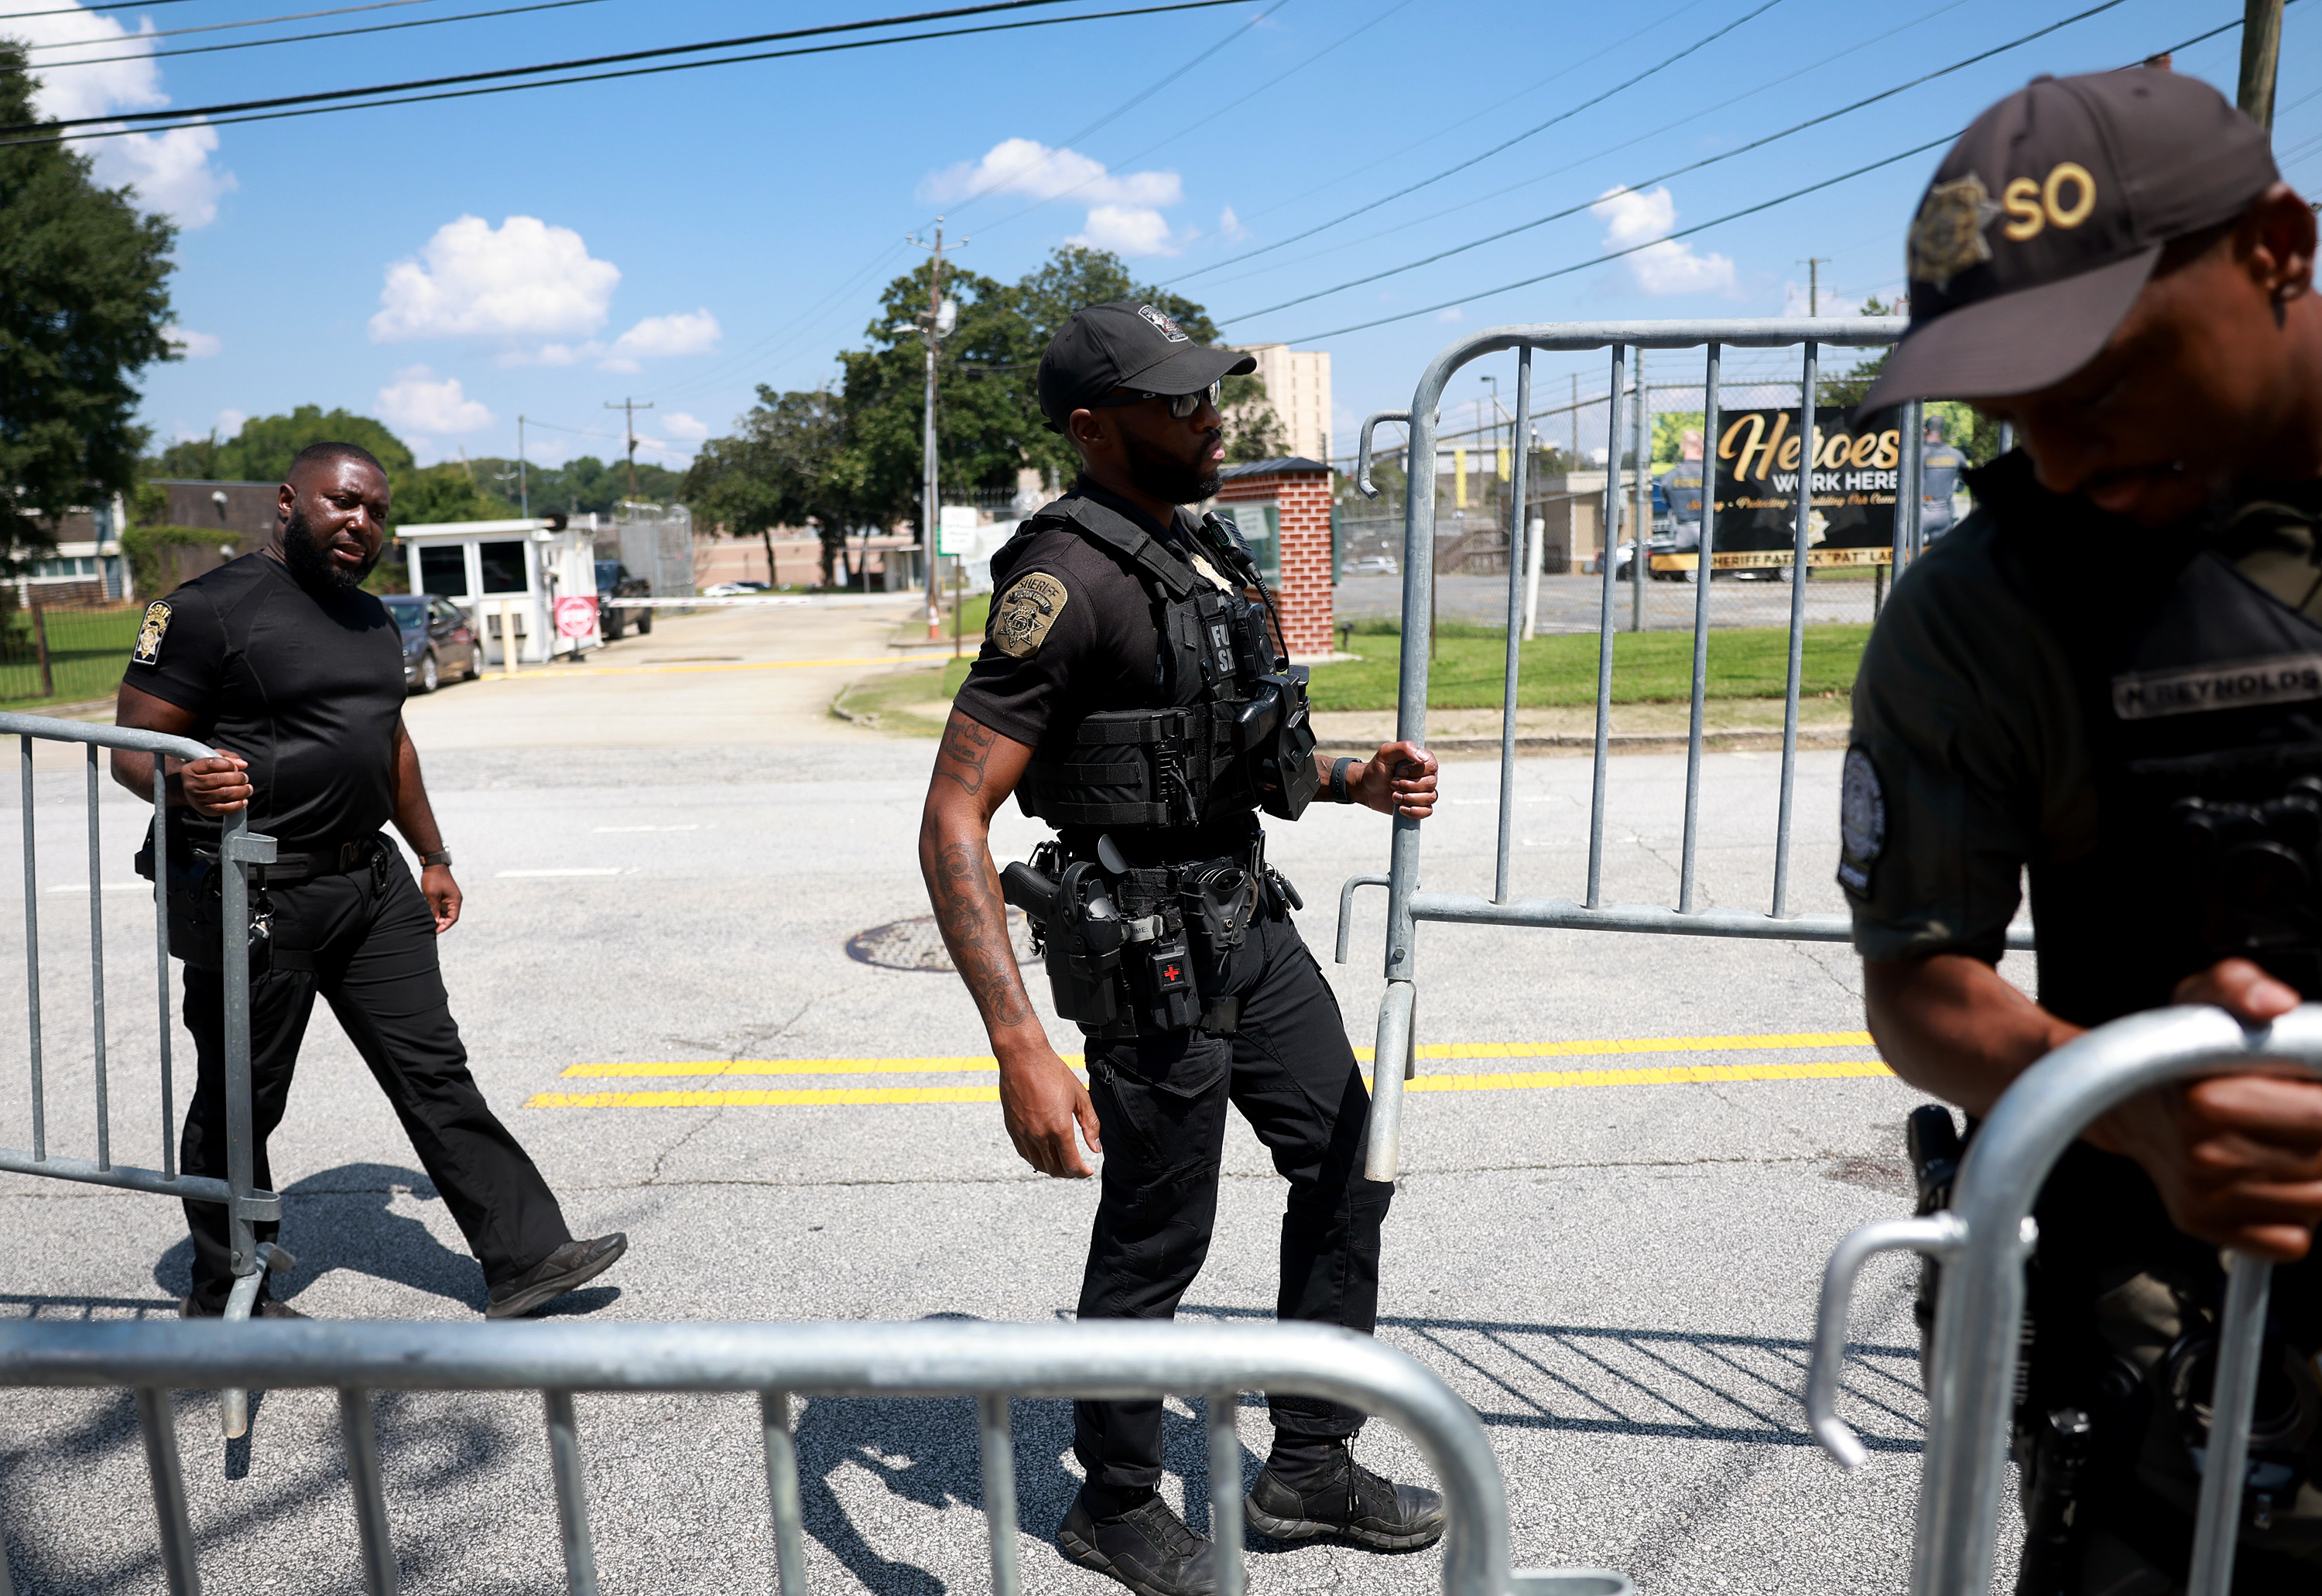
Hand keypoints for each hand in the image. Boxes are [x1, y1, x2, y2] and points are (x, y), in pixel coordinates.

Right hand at [180, 751, 250, 815]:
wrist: (191, 792)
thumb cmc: (205, 773)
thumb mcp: (212, 759)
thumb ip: (227, 757)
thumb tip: (243, 764)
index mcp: (190, 769)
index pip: (211, 763)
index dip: (228, 764)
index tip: (235, 767)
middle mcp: (191, 784)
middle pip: (219, 779)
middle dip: (238, 778)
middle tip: (245, 778)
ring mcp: (197, 799)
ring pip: (224, 794)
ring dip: (241, 791)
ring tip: (248, 788)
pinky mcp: (205, 810)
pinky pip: (224, 809)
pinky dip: (237, 805)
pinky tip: (244, 800)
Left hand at [421, 865, 460, 933]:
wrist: (432, 864)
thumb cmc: (434, 878)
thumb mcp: (432, 896)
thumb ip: (433, 910)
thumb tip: (434, 922)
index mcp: (455, 900)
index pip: (453, 918)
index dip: (445, 926)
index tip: (436, 931)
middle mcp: (454, 900)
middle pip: (449, 917)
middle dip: (440, 923)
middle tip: (430, 927)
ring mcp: (448, 898)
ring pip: (444, 913)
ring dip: (437, 918)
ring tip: (428, 922)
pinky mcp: (442, 895)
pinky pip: (440, 907)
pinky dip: (435, 912)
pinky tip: (428, 914)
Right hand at [996, 1045, 1100, 1177]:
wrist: (1023, 1058)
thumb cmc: (1053, 1072)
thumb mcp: (1080, 1096)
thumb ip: (1090, 1124)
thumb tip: (1096, 1148)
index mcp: (1059, 1128)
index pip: (1071, 1164)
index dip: (1081, 1172)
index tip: (1087, 1171)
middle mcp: (1039, 1134)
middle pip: (1054, 1168)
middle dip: (1068, 1173)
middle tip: (1077, 1168)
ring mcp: (1023, 1133)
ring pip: (1038, 1164)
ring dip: (1052, 1169)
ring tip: (1062, 1164)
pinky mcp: (1012, 1128)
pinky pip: (1024, 1153)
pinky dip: (1035, 1159)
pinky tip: (1043, 1155)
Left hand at [1353, 739, 1438, 818]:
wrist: (1367, 788)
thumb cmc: (1377, 768)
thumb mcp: (1386, 753)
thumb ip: (1404, 748)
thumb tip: (1423, 758)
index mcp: (1422, 760)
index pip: (1432, 765)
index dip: (1415, 771)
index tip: (1399, 772)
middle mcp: (1426, 775)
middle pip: (1431, 783)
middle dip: (1408, 786)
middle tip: (1392, 784)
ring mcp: (1424, 791)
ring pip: (1430, 797)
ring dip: (1409, 798)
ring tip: (1394, 796)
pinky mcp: (1419, 805)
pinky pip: (1427, 811)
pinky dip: (1415, 811)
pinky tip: (1401, 808)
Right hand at [2085, 959, 2321, 1260]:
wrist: (2117, 1101)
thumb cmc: (2170, 1050)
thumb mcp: (2201, 996)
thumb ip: (2240, 986)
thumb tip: (2275, 1003)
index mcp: (2207, 1099)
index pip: (2319, 1114)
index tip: (2310, 1082)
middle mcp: (2204, 1156)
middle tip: (2303, 1109)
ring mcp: (2206, 1198)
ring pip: (2316, 1203)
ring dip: (2318, 1172)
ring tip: (2289, 1139)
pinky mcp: (2207, 1227)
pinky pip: (2292, 1240)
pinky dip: (2297, 1213)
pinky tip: (2274, 1175)